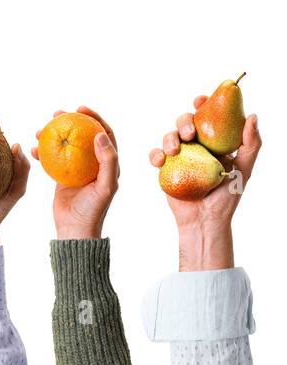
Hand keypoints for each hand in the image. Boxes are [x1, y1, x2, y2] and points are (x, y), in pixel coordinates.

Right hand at [30, 106, 118, 239]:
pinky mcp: (61, 177)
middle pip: (82, 135)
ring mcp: (76, 169)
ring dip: (52, 134)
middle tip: (56, 113)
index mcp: (108, 163)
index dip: (94, 117)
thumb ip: (107, 160)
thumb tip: (100, 134)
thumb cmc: (93, 209)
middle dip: (70, 121)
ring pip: (64, 145)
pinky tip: (33, 149)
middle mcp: (92, 163)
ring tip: (40, 129)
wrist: (75, 229)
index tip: (80, 108)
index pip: (104, 133)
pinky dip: (42, 153)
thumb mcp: (105, 185)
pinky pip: (51, 160)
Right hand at [148, 96, 260, 270]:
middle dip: (184, 121)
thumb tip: (253, 116)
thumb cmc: (227, 198)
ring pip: (168, 136)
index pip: (209, 117)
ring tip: (174, 149)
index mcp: (215, 143)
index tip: (200, 99)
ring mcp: (179, 157)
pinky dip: (155, 154)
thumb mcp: (244, 169)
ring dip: (168, 137)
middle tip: (190, 132)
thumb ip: (251, 144)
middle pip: (185, 122)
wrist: (205, 221)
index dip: (204, 104)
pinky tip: (160, 160)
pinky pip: (155, 155)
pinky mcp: (165, 169)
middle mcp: (197, 147)